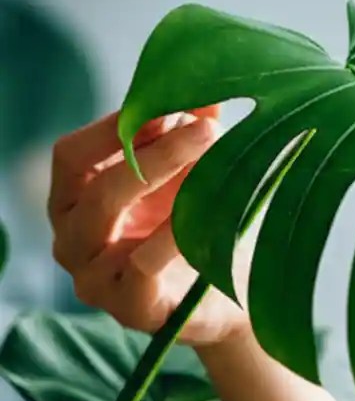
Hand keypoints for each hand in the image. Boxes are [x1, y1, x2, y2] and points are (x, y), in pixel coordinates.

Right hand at [49, 106, 251, 347]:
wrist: (236, 300)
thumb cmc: (203, 232)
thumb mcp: (194, 178)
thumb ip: (190, 136)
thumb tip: (204, 91)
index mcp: (76, 203)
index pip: (71, 155)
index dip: (115, 126)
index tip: (168, 103)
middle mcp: (72, 240)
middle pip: (93, 183)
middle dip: (152, 148)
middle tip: (207, 128)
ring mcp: (93, 277)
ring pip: (106, 215)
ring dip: (160, 176)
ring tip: (212, 154)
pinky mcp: (127, 308)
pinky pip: (140, 264)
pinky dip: (171, 235)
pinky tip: (203, 215)